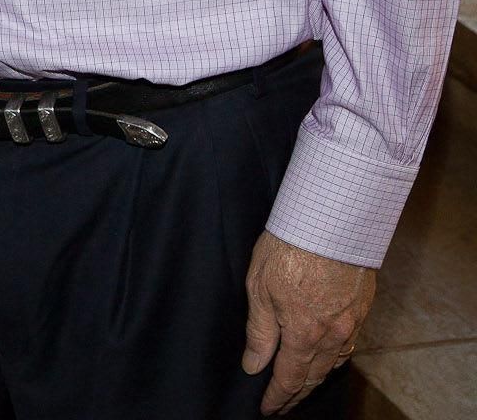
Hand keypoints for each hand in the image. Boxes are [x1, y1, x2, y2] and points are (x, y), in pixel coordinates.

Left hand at [242, 230, 375, 413]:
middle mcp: (332, 335)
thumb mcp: (260, 286)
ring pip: (333, 363)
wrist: (332, 216)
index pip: (289, 379)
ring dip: (316, 377)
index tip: (267, 408)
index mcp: (304, 334)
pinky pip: (348, 344)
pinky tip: (328, 356)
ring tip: (302, 385)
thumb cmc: (291, 245)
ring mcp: (351, 322)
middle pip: (313, 376)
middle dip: (296, 393)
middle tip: (282, 404)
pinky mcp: (362, 306)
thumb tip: (253, 365)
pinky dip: (335, 357)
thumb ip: (259, 331)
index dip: (276, 397)